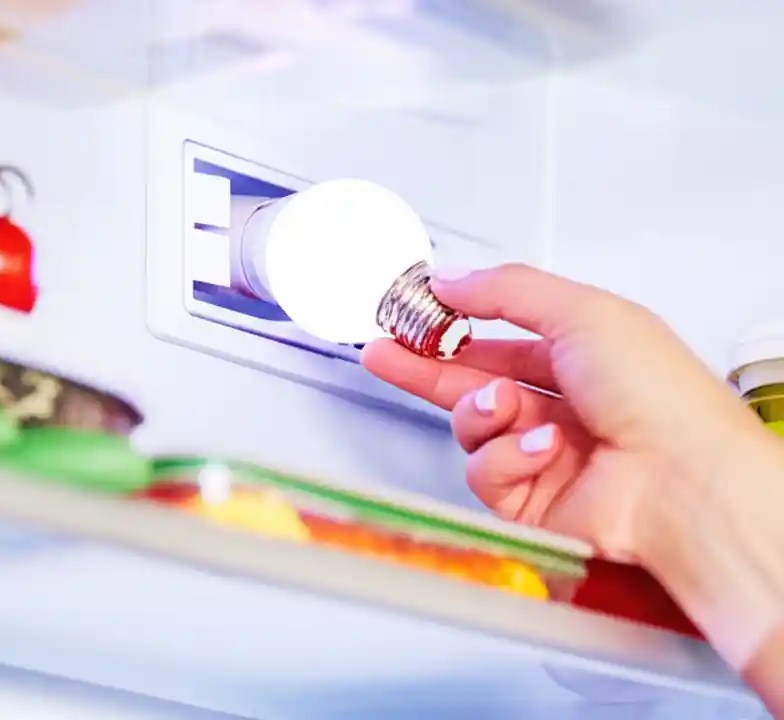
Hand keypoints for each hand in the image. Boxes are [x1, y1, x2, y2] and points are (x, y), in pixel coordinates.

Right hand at [361, 263, 766, 562]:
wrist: (680, 481)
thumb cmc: (657, 394)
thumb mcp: (581, 311)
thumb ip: (507, 290)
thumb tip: (450, 277)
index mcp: (583, 357)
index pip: (501, 339)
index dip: (455, 328)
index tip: (413, 316)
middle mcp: (564, 406)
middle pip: (474, 383)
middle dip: (426, 367)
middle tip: (384, 352)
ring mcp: (545, 456)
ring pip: (473, 428)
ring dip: (481, 412)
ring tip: (506, 407)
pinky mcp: (531, 503)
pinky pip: (486, 473)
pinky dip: (507, 457)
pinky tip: (540, 450)